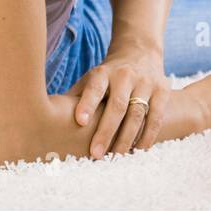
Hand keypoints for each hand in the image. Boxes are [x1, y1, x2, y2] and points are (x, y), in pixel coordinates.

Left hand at [68, 42, 168, 158]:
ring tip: (116, 157)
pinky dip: (148, 135)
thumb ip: (75, 97)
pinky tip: (139, 150)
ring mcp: (146, 82)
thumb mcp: (91, 79)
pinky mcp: (163, 90)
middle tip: (95, 154)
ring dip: (127, 138)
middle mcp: (126, 75)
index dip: (87, 103)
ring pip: (138, 113)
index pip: (95, 88)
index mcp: (104, 72)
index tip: (80, 121)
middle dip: (106, 131)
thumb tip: (47, 120)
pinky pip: (157, 116)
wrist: (141, 53)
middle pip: (118, 106)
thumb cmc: (108, 75)